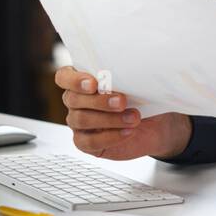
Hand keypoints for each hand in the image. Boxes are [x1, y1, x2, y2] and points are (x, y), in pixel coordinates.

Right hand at [53, 66, 191, 160]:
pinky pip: (90, 142)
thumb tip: (130, 72)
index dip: (74, 80)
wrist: (152, 127)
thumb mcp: (137, 86)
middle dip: (99, 100)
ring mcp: (78, 123)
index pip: (64, 77)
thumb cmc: (142, 102)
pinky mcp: (85, 143)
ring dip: (110, 119)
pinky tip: (127, 132)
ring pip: (81, 120)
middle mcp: (76, 101)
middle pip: (73, 99)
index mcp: (83, 81)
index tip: (93, 84)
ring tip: (133, 118)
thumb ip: (126, 78)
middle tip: (122, 101)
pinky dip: (110, 137)